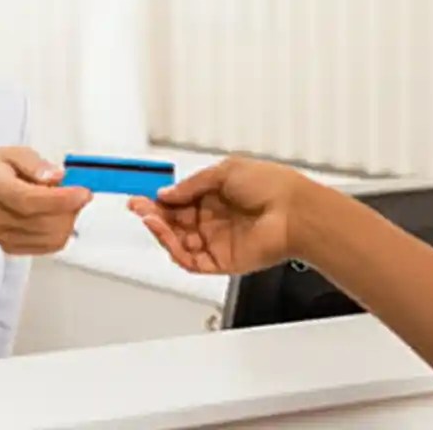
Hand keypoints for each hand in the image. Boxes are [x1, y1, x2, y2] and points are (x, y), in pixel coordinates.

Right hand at [0, 147, 91, 254]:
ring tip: (67, 203)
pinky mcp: (9, 246)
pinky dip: (59, 233)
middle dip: (69, 209)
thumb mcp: (15, 153)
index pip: (28, 200)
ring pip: (47, 238)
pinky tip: (57, 216)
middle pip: (40, 223)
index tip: (82, 192)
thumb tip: (56, 177)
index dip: (60, 199)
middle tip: (79, 193)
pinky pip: (45, 247)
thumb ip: (37, 165)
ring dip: (67, 221)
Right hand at [128, 156, 321, 274]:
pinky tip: (163, 232)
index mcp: (217, 196)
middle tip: (137, 206)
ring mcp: (217, 242)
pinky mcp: (221, 261)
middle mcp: (216, 220)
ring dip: (160, 230)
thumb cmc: (272, 186)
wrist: (294, 212)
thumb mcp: (225, 171)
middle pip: (175, 222)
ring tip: (149, 217)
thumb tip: (167, 193)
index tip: (142, 194)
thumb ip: (192, 184)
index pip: (180, 201)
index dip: (160, 199)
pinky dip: (173, 248)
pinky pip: (190, 260)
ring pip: (178, 242)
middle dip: (154, 214)